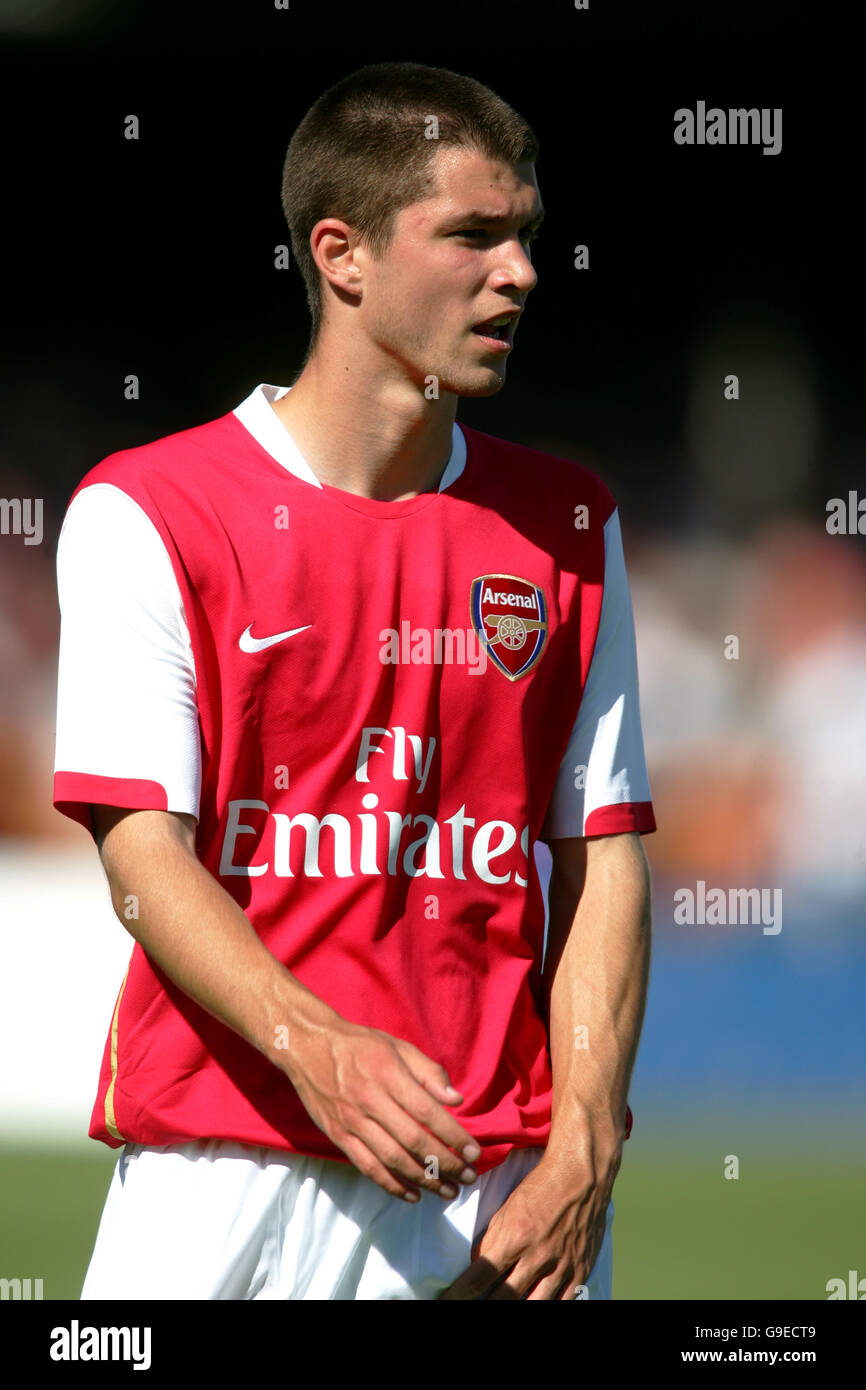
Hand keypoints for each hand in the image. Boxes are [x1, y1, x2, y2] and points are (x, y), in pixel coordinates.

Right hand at [282, 1015, 480, 1201]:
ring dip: (424, 1180)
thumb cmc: (360, 1044)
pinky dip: (391, 1185)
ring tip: (449, 1191)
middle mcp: (370, 1100)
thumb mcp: (397, 1046)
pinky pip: (368, 1167)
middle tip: (468, 1177)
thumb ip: (429, 1072)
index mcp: (388, 1074)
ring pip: (393, 1159)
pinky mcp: (338, 1136)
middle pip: (413, 1140)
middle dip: (445, 1163)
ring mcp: (352, 1121)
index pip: (428, 1112)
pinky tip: (414, 1195)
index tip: (475, 1152)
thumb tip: (457, 1100)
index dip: (454, 1135)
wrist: (307, 1046)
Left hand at [438, 1139, 620, 1299]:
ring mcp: (561, 1267)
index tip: (446, 1301)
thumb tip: (476, 1267)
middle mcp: (537, 1256)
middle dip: (483, 1306)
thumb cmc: (541, 1187)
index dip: (458, 1295)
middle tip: (472, 1307)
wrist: (581, 1175)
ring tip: (500, 1304)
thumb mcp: (507, 1209)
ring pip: (533, 1306)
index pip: (478, 1277)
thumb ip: (491, 1241)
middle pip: (503, 1299)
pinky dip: (547, 1306)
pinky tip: (534, 1303)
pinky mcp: (581, 1270)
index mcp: (514, 1237)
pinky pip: (563, 1303)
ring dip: (513, 1308)